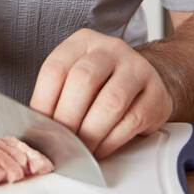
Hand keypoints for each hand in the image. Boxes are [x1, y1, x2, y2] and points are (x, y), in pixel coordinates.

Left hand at [30, 29, 173, 158]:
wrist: (147, 82)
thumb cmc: (103, 84)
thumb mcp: (76, 77)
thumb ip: (57, 96)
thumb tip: (37, 128)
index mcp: (83, 42)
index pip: (55, 69)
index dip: (42, 103)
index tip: (38, 127)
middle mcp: (111, 49)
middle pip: (83, 81)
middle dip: (67, 119)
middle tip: (60, 142)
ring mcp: (137, 69)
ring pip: (111, 103)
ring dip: (91, 134)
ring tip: (80, 150)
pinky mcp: (156, 94)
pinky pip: (132, 121)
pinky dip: (111, 141)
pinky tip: (100, 149)